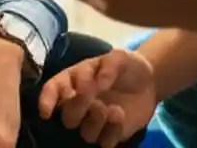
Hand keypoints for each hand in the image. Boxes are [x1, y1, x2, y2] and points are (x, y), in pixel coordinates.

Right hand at [39, 49, 156, 147]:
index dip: (47, 101)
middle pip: (67, 117)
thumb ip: (108, 66)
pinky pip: (105, 142)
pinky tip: (120, 115)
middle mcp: (78, 104)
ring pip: (85, 133)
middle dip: (78, 110)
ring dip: (97, 121)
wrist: (149, 82)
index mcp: (73, 81)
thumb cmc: (127, 67)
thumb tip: (97, 84)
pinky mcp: (109, 135)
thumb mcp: (119, 57)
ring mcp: (93, 121)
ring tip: (112, 108)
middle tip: (95, 102)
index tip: (46, 111)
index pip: (52, 91)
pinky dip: (113, 131)